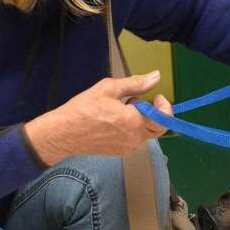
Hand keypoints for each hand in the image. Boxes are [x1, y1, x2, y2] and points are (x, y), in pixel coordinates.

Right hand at [23, 72, 172, 165]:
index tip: (156, 96)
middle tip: (138, 101)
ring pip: (146, 133)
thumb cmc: (83, 109)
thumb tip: (156, 76)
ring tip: (121, 108)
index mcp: (133, 122)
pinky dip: (131, 128)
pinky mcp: (120, 152)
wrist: (63, 133)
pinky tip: (115, 120)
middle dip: (153, 113)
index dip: (165, 106)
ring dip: (140, 119)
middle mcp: (134, 138)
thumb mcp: (109, 89)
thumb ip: (136, 84)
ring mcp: (128, 147)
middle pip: (158, 128)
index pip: (164, 119)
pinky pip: (134, 139)